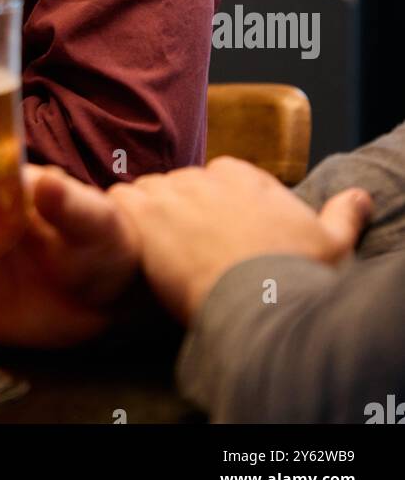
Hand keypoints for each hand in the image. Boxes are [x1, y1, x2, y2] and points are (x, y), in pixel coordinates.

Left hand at [109, 156, 372, 326]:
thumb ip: (341, 215)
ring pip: (146, 193)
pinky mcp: (144, 212)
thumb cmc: (296, 277)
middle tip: (182, 252)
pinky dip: (119, 219)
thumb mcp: (332, 244)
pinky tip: (128, 245)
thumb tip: (360, 197)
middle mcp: (205, 175)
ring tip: (153, 253)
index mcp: (243, 176)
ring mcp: (172, 191)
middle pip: (177, 188)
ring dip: (146, 218)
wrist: (261, 304)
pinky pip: (118, 202)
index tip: (212, 237)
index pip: (214, 180)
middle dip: (176, 214)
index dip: (209, 210)